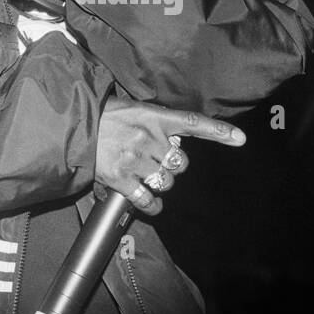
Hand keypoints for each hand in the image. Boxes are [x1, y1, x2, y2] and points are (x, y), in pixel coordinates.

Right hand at [95, 97, 245, 215]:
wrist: (72, 125)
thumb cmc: (103, 115)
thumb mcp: (134, 108)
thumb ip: (156, 123)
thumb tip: (173, 141)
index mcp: (154, 117)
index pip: (193, 123)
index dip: (219, 131)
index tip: (240, 139)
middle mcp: (148, 138)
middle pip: (180, 162)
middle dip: (172, 165)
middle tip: (156, 160)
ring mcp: (135, 159)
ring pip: (166, 181)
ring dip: (160, 183)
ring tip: (145, 176)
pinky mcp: (120, 179)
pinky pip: (146, 199)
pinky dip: (151, 205)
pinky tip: (149, 203)